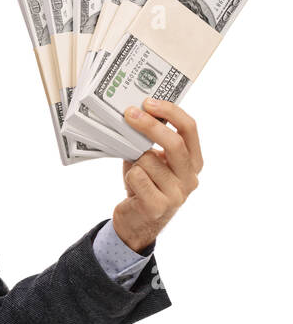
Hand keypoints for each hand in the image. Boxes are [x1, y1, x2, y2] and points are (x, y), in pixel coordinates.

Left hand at [112, 97, 202, 251]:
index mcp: (194, 162)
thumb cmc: (145, 185)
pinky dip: (129, 176)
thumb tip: (137, 113)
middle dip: (150, 125)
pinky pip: (138, 177)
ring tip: (134, 170)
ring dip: (134, 159)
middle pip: (174, 143)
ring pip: (149, 160)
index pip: (190, 129)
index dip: (171, 112)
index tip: (149, 102)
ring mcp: (177, 194)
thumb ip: (152, 141)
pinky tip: (132, 187)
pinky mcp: (158, 206)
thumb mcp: (153, 160)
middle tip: (130, 114)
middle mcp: (190, 178)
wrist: (136, 221)